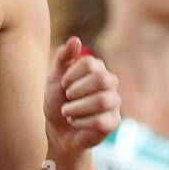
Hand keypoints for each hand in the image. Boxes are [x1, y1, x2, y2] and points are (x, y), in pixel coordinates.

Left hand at [44, 36, 120, 153]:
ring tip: (67, 112)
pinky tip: (74, 122)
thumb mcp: (54, 77)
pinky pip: (101, 121)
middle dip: (78, 90)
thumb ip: (63, 57)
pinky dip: (81, 122)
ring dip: (77, 108)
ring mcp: (114, 103)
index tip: (63, 84)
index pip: (91, 63)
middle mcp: (110, 83)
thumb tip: (75, 39)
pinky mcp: (114, 122)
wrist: (58, 130)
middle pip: (101, 79)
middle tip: (67, 97)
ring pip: (103, 101)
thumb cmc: (57, 101)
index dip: (72, 74)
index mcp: (97, 69)